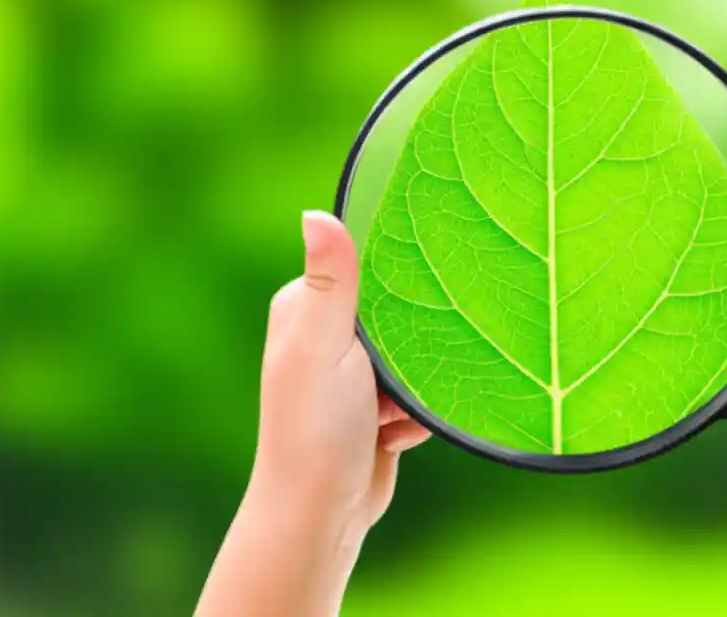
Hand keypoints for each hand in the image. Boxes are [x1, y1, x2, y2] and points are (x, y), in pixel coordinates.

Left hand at [196, 211, 429, 616]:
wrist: (320, 516)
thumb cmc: (315, 429)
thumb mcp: (323, 346)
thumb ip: (330, 282)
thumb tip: (314, 212)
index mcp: (306, 307)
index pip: (365, 267)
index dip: (398, 280)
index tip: (420, 296)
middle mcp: (325, 336)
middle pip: (398, 312)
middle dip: (413, 342)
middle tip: (405, 368)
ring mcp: (351, 374)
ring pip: (416, 355)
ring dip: (415, 386)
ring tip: (389, 412)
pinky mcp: (374, 409)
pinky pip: (418, 394)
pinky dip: (415, 415)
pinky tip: (393, 434)